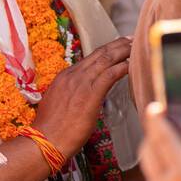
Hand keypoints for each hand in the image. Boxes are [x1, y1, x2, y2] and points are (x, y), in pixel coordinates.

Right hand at [33, 37, 132, 159]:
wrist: (44, 141)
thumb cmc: (51, 129)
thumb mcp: (58, 103)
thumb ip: (72, 94)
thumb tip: (83, 95)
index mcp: (64, 77)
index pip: (89, 59)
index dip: (105, 51)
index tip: (117, 46)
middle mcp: (72, 76)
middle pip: (99, 54)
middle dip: (117, 45)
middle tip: (131, 39)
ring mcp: (81, 83)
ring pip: (106, 60)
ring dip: (123, 52)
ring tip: (136, 47)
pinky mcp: (90, 94)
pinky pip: (110, 75)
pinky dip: (122, 68)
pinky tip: (132, 65)